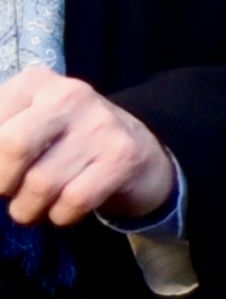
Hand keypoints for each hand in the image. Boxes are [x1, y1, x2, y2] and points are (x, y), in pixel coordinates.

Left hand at [0, 72, 174, 234]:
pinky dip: (60, 215)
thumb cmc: (64, 139)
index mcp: (35, 82)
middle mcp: (70, 95)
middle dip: (2, 182)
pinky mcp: (123, 156)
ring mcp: (100, 124)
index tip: (2, 169)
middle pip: (13, 145)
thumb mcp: (25, 123)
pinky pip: (74, 200)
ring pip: (41, 183)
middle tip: (7, 191)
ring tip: (31, 207)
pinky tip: (62, 209)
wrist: (139, 148)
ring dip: (27, 209)